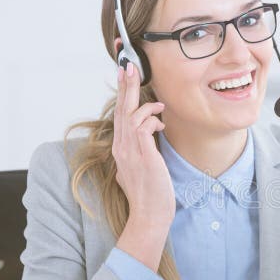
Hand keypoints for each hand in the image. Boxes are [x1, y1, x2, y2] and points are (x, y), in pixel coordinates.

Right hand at [112, 61, 174, 226]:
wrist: (149, 215)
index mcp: (120, 148)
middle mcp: (121, 147)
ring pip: (130, 115)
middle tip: (128, 64)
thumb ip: (140, 148)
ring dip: (143, 102)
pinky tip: (160, 122)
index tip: (124, 75)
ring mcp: (130, 152)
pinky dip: (151, 120)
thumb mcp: (140, 166)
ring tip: (158, 102)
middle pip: (121, 109)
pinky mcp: (143, 156)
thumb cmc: (150, 193)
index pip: (120, 115)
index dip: (122, 94)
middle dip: (125, 85)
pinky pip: (142, 128)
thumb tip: (147, 134)